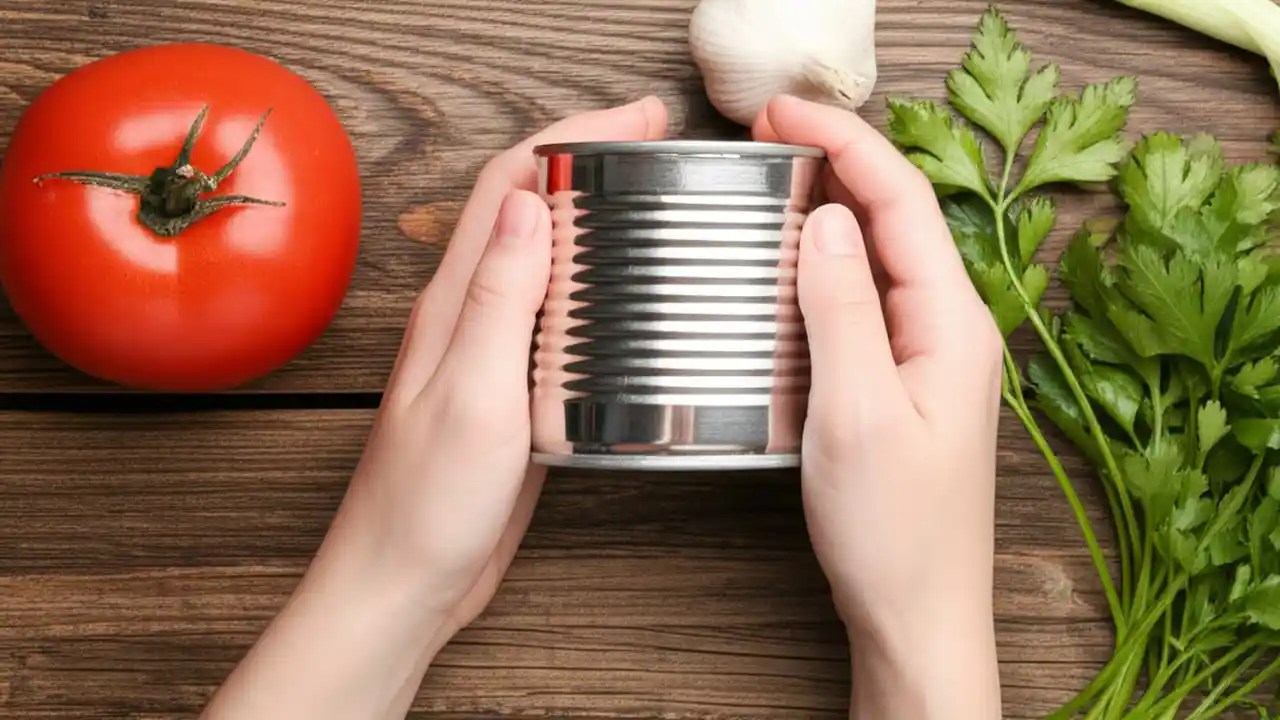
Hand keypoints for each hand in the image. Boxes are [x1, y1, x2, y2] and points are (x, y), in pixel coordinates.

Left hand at [201, 96, 670, 719]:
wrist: (405, 582)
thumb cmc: (425, 503)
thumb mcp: (470, 394)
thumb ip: (496, 299)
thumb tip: (530, 206)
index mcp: (452, 304)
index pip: (508, 187)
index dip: (571, 136)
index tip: (639, 118)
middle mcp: (466, 316)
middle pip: (525, 208)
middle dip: (587, 157)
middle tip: (657, 143)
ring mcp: (488, 353)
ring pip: (540, 258)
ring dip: (590, 213)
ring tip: (650, 200)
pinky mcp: (510, 392)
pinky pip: (550, 316)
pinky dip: (590, 283)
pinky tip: (624, 299)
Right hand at [755, 95, 1002, 718]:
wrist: (916, 615)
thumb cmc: (895, 532)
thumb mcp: (857, 413)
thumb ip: (841, 310)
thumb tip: (823, 221)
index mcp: (952, 323)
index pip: (900, 201)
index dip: (844, 144)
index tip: (781, 118)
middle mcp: (949, 328)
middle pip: (895, 217)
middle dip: (836, 162)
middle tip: (765, 136)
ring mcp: (927, 356)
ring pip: (879, 256)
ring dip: (830, 208)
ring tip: (772, 180)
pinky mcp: (901, 382)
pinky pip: (865, 300)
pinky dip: (826, 265)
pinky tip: (791, 265)